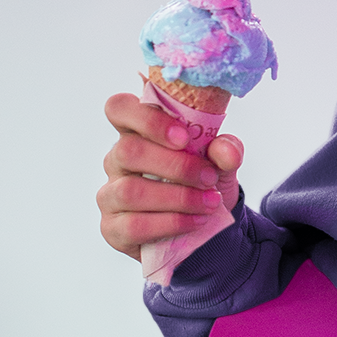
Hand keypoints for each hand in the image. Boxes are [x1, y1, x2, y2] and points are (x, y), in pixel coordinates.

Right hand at [97, 92, 243, 263]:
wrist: (206, 228)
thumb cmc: (202, 184)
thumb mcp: (220, 163)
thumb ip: (226, 150)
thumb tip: (226, 152)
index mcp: (137, 133)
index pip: (119, 108)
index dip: (147, 119)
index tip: (184, 137)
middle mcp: (117, 160)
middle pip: (128, 151)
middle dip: (177, 166)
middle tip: (209, 177)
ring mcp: (110, 195)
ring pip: (130, 191)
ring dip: (178, 198)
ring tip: (210, 203)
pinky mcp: (113, 228)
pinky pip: (133, 225)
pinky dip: (171, 223)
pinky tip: (196, 221)